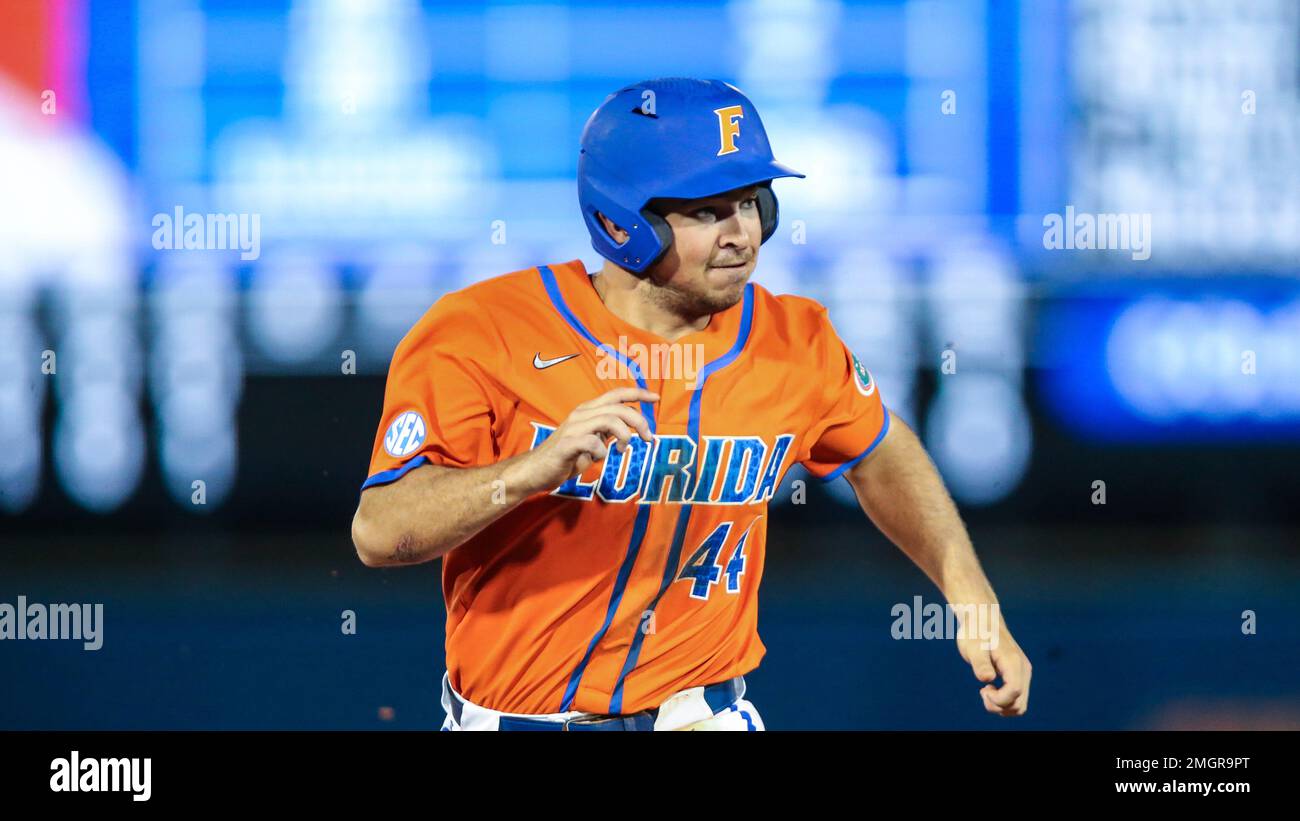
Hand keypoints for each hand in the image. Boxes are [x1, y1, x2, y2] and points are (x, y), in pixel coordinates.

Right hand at [515, 387, 657, 491]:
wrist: (535, 470)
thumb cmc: (566, 455)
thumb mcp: (592, 439)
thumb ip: (607, 431)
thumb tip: (629, 428)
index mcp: (588, 410)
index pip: (616, 394)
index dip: (637, 393)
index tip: (655, 397)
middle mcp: (581, 414)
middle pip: (618, 407)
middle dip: (639, 421)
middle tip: (649, 438)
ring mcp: (573, 428)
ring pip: (609, 420)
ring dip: (624, 436)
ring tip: (622, 450)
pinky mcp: (567, 444)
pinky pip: (593, 442)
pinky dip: (602, 452)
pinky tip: (597, 458)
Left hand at [957, 623, 1031, 716]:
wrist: (982, 621)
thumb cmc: (975, 633)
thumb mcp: (972, 647)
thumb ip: (980, 663)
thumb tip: (987, 679)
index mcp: (1013, 662)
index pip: (1014, 692)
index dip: (998, 699)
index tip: (982, 689)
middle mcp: (1023, 670)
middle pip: (1018, 704)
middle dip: (998, 706)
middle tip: (982, 691)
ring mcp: (1023, 673)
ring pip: (1020, 705)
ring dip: (1002, 707)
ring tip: (986, 691)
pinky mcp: (1019, 676)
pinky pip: (1017, 699)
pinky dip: (1004, 702)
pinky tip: (991, 690)